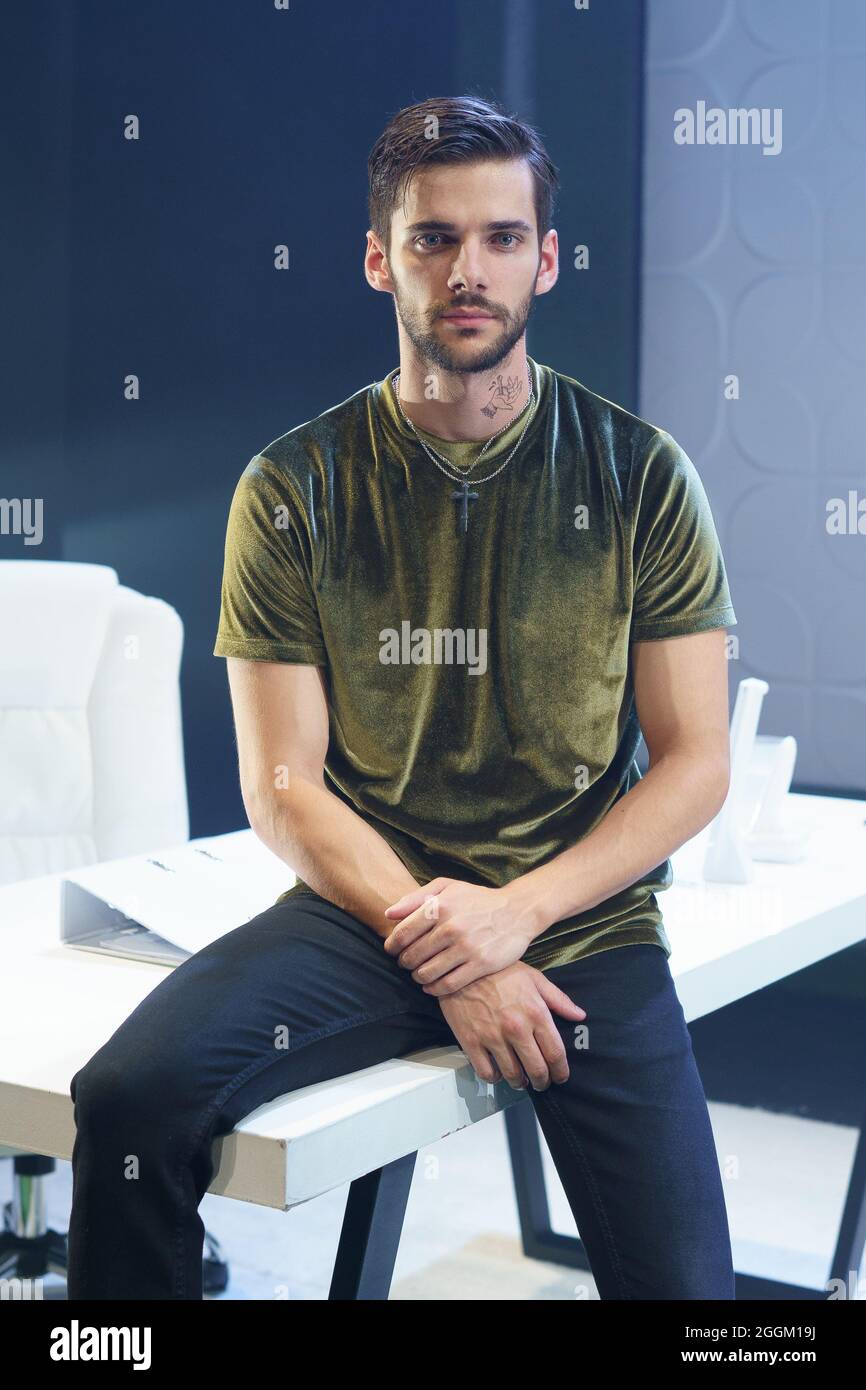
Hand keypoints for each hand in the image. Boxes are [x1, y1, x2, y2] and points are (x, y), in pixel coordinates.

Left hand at [382, 877, 538, 995]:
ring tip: (418, 974)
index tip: (392, 950)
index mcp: (440, 906)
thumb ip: (416, 898)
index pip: (403, 933)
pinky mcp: (480, 965)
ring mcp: (467, 948)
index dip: (392, 945)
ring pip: (428, 973)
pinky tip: (432, 986)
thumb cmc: (477, 899)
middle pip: (413, 955)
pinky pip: (448, 984)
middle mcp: (451, 927)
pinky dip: (434, 989)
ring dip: (418, 977)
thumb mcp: (448, 887)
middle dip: (404, 962)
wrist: (517, 911)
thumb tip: (388, 914)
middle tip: (406, 963)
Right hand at [435, 961, 586, 1090]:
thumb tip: (580, 1015)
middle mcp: (516, 1028)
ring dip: (520, 1082)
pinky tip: (498, 1072)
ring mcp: (492, 1037)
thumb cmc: (499, 971)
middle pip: (537, 1069)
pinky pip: (486, 1072)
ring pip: (512, 1075)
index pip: (555, 1053)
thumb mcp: (534, 978)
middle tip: (542, 1082)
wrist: (462, 966)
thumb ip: (559, 999)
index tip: (561, 1076)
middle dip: (543, 1081)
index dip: (561, 1071)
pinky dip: (495, 1078)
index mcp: (536, 1013)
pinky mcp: (471, 1042)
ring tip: (521, 1079)